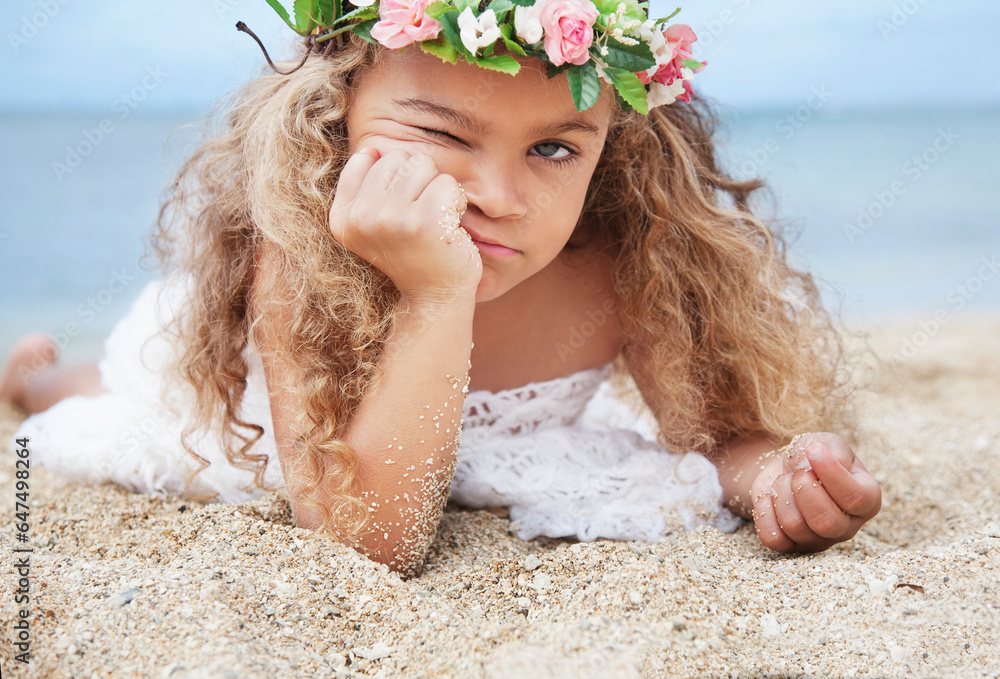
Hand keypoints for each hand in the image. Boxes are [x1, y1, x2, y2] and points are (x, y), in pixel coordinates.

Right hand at [329, 147, 482, 303]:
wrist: (434, 299)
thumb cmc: (411, 255)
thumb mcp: (372, 225)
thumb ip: (364, 187)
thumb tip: (371, 150)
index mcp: (342, 218)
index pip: (365, 160)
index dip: (392, 179)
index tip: (398, 213)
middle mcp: (361, 218)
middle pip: (397, 158)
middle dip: (416, 181)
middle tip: (420, 217)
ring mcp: (392, 219)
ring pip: (423, 165)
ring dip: (436, 189)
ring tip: (434, 220)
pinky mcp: (425, 221)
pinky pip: (447, 182)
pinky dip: (456, 201)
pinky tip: (449, 226)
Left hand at [750, 432, 880, 551]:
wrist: (787, 468)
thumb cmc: (814, 456)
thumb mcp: (827, 443)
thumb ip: (831, 451)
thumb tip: (813, 461)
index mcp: (867, 501)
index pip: (857, 498)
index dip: (832, 474)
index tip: (814, 451)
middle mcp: (847, 527)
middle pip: (826, 522)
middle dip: (804, 489)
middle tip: (798, 471)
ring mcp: (819, 540)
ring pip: (795, 526)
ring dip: (781, 494)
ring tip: (785, 481)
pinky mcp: (790, 546)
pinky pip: (772, 537)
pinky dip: (764, 510)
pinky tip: (770, 496)